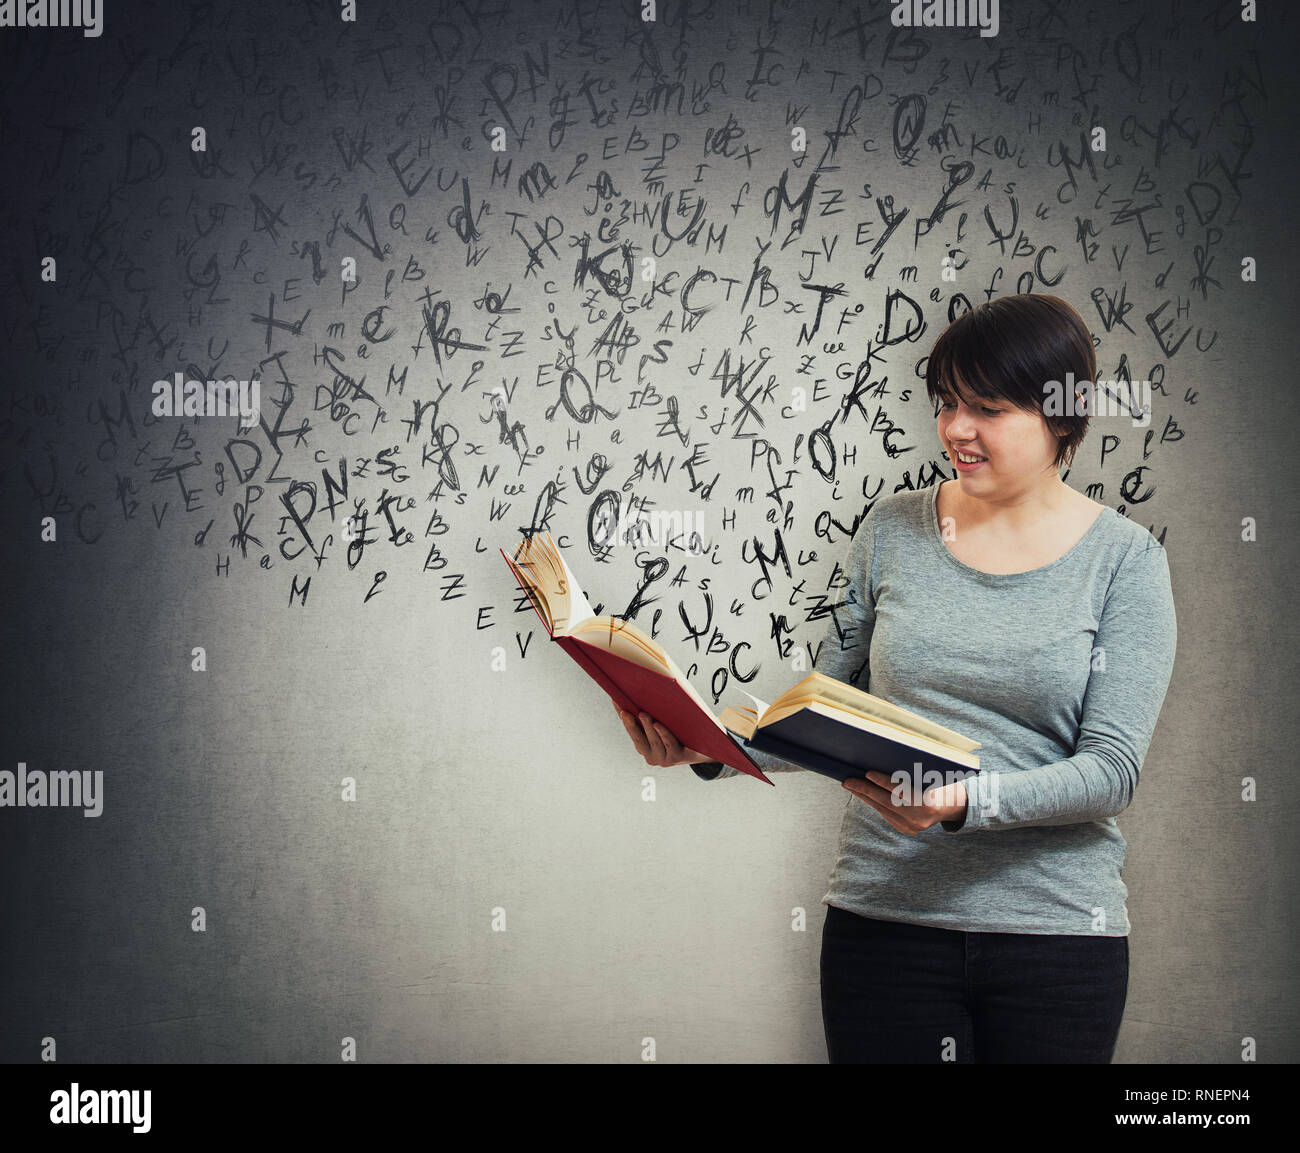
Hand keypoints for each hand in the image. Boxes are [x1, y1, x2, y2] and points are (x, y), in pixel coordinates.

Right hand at [614, 702, 712, 766]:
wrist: (705, 748)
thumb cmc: (681, 731)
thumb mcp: (665, 722)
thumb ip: (652, 713)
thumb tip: (639, 690)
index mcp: (643, 746)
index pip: (630, 729)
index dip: (622, 715)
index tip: (615, 701)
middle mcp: (650, 754)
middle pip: (638, 738)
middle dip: (631, 724)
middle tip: (626, 711)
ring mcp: (662, 758)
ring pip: (653, 741)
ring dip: (647, 727)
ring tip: (643, 714)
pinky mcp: (676, 758)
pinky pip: (669, 744)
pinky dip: (663, 734)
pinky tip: (658, 725)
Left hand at [842, 771, 967, 833]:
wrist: (952, 806)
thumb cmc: (940, 783)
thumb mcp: (932, 776)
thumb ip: (913, 772)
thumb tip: (884, 759)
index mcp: (929, 803)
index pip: (901, 791)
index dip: (883, 782)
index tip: (868, 773)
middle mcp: (920, 818)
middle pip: (887, 802)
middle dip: (865, 790)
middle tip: (848, 780)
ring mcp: (912, 827)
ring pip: (883, 809)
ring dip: (865, 797)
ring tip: (850, 785)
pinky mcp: (906, 829)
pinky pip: (885, 814)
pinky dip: (874, 803)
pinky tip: (863, 794)